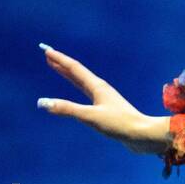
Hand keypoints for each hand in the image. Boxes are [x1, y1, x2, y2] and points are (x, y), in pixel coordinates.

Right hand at [37, 45, 171, 155]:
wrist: (142, 134)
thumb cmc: (119, 124)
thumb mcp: (90, 116)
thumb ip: (67, 109)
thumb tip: (42, 102)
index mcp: (97, 86)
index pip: (74, 68)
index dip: (59, 59)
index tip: (46, 49)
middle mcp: (100, 89)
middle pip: (77, 72)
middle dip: (61, 63)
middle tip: (47, 54)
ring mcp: (104, 97)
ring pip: (81, 81)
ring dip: (68, 73)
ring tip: (57, 67)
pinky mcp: (106, 107)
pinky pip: (86, 92)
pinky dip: (77, 86)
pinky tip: (79, 89)